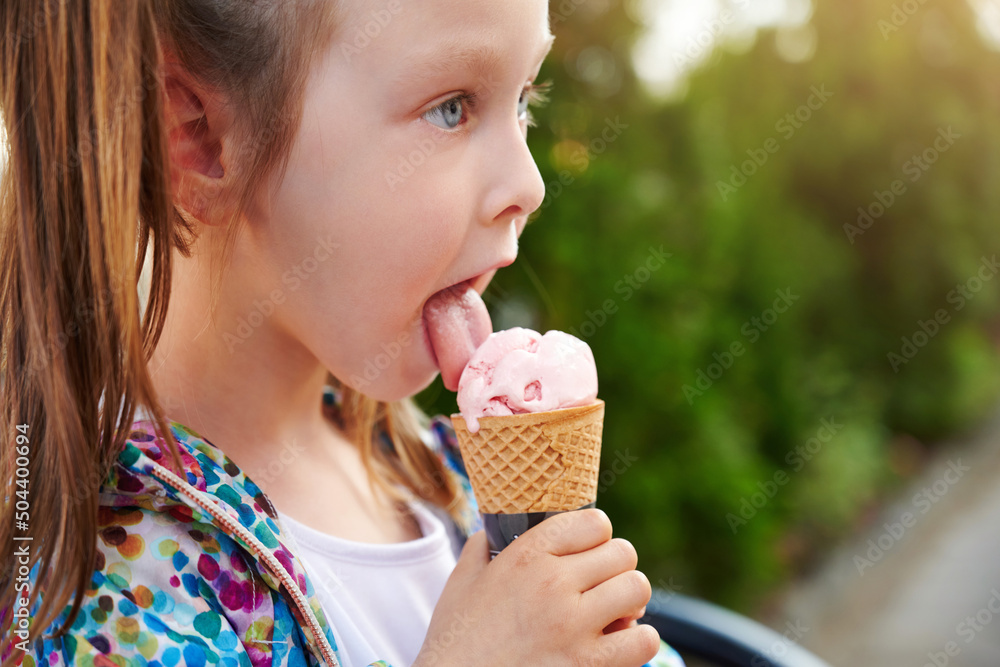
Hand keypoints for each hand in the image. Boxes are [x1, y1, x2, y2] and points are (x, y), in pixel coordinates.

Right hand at [413, 509, 659, 666]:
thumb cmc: (456, 641)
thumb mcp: (461, 582)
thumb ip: (483, 548)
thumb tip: (495, 530)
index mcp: (525, 556)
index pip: (594, 522)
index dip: (597, 537)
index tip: (589, 555)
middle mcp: (553, 583)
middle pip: (623, 553)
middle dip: (616, 569)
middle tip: (602, 588)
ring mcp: (573, 626)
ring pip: (637, 588)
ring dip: (630, 602)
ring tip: (613, 615)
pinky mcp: (587, 665)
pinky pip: (643, 640)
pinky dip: (638, 641)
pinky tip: (619, 645)